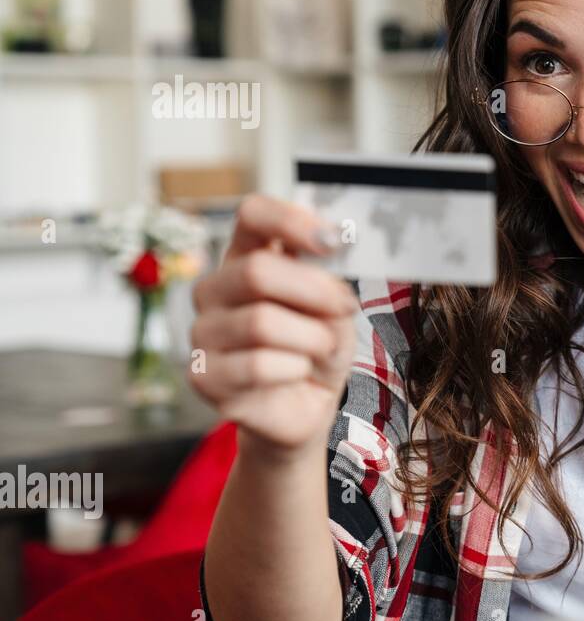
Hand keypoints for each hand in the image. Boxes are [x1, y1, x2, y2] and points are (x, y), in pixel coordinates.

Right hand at [188, 195, 358, 459]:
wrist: (308, 405)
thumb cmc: (318, 346)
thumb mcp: (336, 307)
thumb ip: (330, 276)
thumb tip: (333, 243)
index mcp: (246, 257)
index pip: (252, 215)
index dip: (290, 220)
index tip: (333, 241)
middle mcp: (215, 289)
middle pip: (257, 272)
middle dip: (314, 291)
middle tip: (343, 308)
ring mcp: (203, 332)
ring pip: (261, 323)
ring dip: (311, 338)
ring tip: (320, 348)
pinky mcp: (203, 376)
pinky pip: (257, 366)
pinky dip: (295, 369)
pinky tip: (298, 372)